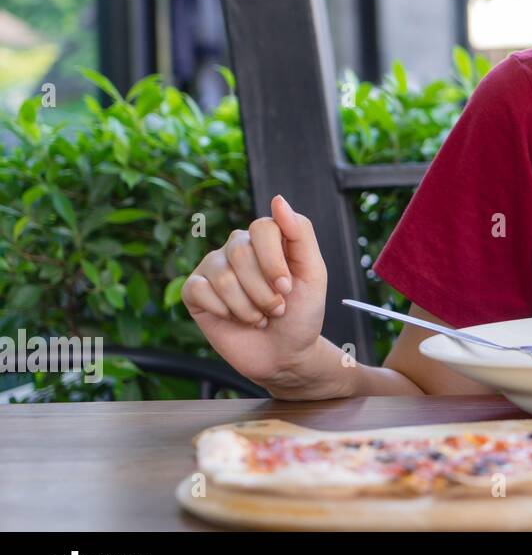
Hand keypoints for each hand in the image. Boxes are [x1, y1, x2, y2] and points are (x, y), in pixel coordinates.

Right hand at [180, 194, 327, 387]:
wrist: (285, 354)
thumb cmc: (301, 313)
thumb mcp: (313, 273)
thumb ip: (300, 233)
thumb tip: (277, 200)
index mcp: (267, 237)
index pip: (262, 227)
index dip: (274, 262)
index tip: (287, 288)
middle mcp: (237, 246)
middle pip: (241, 253)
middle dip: (263, 291)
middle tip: (276, 308)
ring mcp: (213, 266)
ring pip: (223, 276)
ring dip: (247, 307)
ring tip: (259, 317)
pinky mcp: (194, 291)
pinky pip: (200, 291)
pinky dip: (224, 311)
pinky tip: (234, 319)